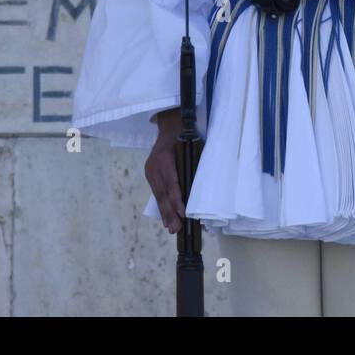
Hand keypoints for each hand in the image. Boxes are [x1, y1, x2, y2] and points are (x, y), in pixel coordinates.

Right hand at [145, 109, 185, 233]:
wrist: (169, 125)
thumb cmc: (186, 136)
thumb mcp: (192, 147)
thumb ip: (195, 165)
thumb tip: (205, 188)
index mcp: (166, 158)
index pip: (172, 183)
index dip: (177, 199)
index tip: (183, 213)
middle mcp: (155, 165)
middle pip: (163, 192)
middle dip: (170, 212)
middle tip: (177, 228)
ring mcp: (150, 169)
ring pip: (158, 195)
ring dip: (165, 213)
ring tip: (171, 228)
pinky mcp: (150, 173)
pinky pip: (156, 192)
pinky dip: (161, 205)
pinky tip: (165, 218)